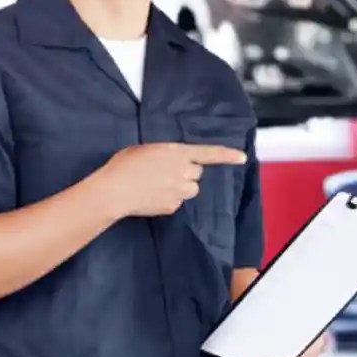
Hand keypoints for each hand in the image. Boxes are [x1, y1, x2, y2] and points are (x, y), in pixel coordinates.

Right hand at [92, 142, 246, 218]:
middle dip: (187, 173)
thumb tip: (170, 162)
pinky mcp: (173, 206)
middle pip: (197, 173)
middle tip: (167, 173)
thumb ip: (165, 154)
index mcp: (178, 152)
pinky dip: (168, 200)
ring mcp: (180, 191)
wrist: (115, 190)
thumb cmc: (124, 165)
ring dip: (180, 187)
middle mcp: (183, 171)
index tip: (242, 157)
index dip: (227, 155)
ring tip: (158, 186)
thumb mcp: (146, 150)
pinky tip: (152, 197)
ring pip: (190, 190)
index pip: (209, 153)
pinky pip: (177, 202)